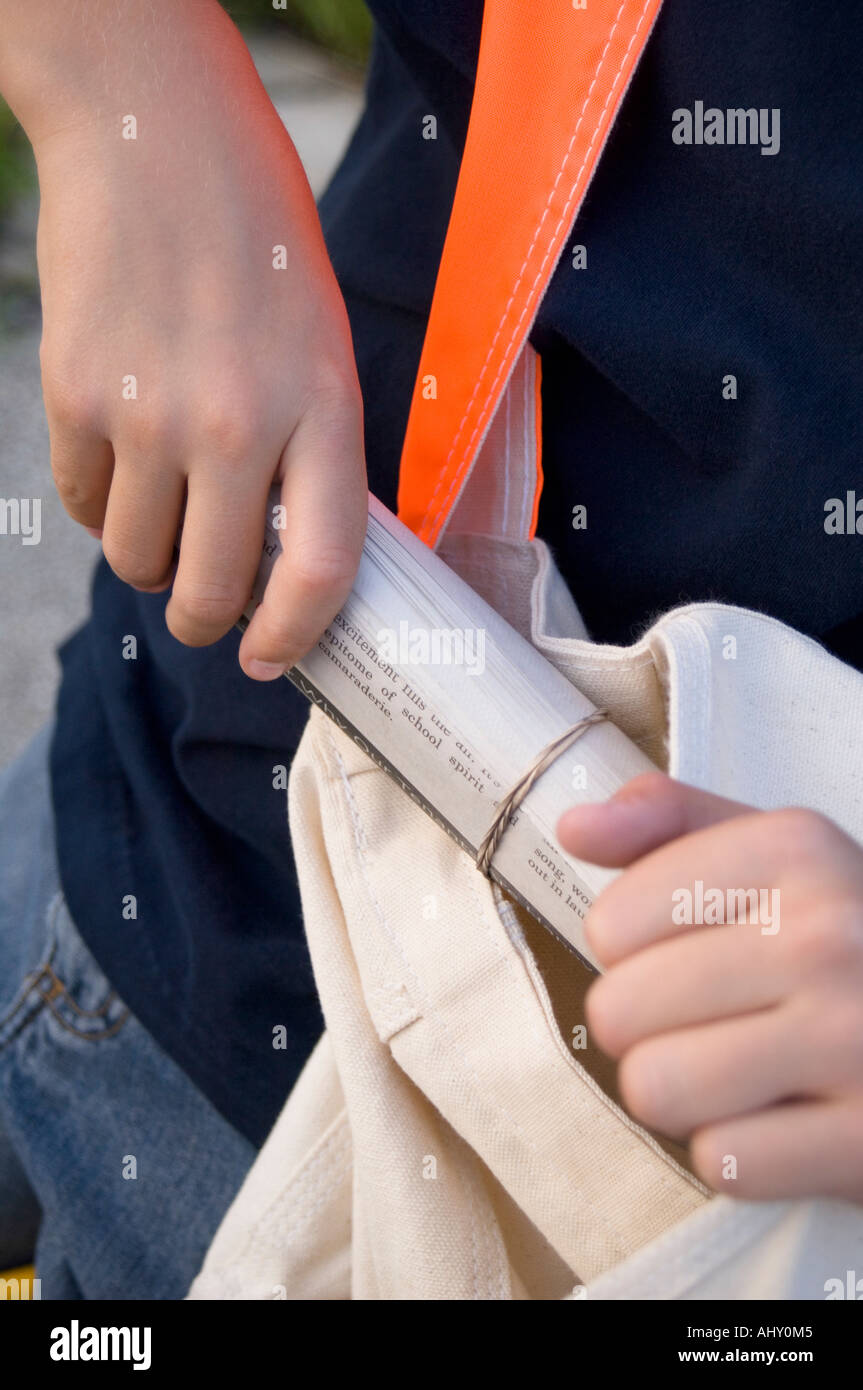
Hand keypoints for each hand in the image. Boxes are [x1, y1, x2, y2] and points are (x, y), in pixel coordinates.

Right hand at [30, 0, 365, 678]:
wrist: (153, 134)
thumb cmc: (257, 240)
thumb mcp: (320, 345)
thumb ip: (309, 451)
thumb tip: (282, 555)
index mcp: (322, 408)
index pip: (320, 569)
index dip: (296, 635)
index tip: (273, 659)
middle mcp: (236, 423)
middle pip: (214, 589)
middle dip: (208, 623)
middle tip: (205, 616)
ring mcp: (148, 413)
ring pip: (138, 560)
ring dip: (151, 564)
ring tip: (164, 522)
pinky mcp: (74, 395)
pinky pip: (83, 504)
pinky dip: (102, 509)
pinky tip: (122, 467)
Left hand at [557, 773, 862, 1202]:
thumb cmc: (850, 937)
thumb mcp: (777, 853)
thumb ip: (666, 823)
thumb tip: (574, 828)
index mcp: (794, 850)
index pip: (612, 925)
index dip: (633, 953)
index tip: (691, 954)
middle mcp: (826, 936)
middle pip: (620, 1010)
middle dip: (646, 1030)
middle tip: (709, 1025)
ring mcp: (852, 1038)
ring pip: (656, 1088)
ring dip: (682, 1096)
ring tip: (737, 1073)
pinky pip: (722, 1160)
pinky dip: (741, 1154)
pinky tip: (786, 1119)